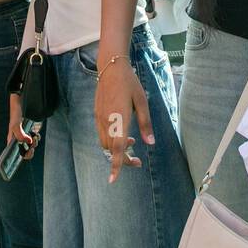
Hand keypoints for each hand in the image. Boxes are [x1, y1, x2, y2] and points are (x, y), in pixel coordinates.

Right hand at [7, 93, 38, 159]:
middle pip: (25, 151)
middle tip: (34, 142)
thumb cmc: (15, 114)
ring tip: (36, 136)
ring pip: (30, 145)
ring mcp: (23, 135)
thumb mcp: (15, 125)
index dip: (25, 155)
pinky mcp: (29, 131)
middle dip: (31, 149)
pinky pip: (33, 138)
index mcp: (12, 140)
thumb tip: (29, 142)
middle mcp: (17, 139)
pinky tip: (36, 134)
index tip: (30, 150)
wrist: (19, 103)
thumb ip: (20, 135)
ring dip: (34, 143)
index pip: (17, 153)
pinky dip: (36, 138)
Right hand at [92, 59, 152, 183]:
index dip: (116, 165)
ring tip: (132, 143)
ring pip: (105, 144)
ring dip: (117, 150)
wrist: (111, 68)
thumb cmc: (130, 83)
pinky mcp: (97, 115)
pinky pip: (102, 135)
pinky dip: (111, 141)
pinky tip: (122, 133)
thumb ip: (146, 124)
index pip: (117, 148)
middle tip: (138, 161)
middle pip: (112, 150)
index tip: (113, 180)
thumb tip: (150, 143)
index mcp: (120, 119)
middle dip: (123, 159)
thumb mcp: (142, 102)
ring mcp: (100, 118)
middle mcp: (107, 122)